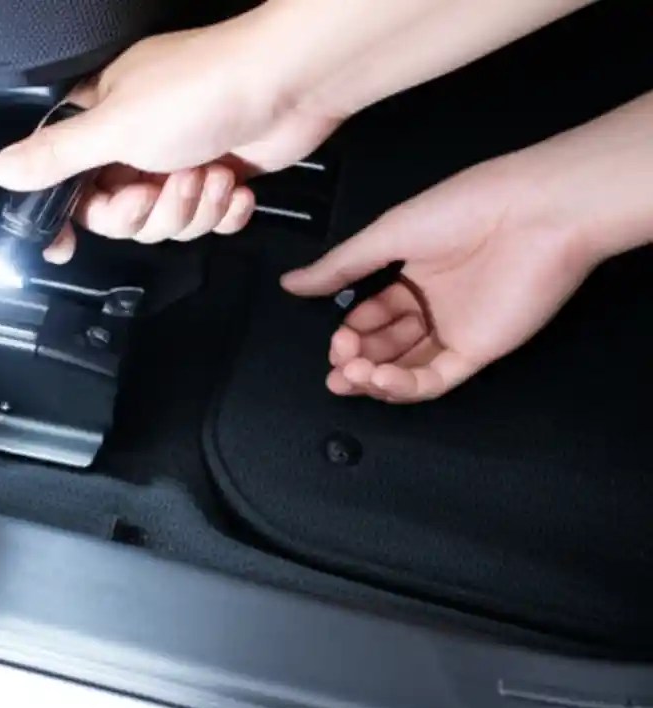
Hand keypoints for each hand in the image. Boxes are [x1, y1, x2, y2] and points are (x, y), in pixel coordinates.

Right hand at [0, 14, 346, 261]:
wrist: (291, 82)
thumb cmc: (205, 87)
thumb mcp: (115, 126)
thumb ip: (56, 157)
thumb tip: (2, 171)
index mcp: (100, 120)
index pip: (65, 183)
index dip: (64, 217)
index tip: (64, 246)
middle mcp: (135, 141)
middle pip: (117, 215)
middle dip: (145, 212)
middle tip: (159, 185)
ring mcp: (178, 158)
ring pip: (165, 223)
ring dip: (190, 209)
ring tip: (207, 175)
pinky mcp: (218, 174)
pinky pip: (206, 220)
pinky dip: (222, 211)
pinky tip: (233, 186)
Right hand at [280, 157, 596, 403]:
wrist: (530, 214)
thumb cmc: (461, 211)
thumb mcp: (386, 236)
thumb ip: (338, 267)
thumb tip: (289, 284)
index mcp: (413, 275)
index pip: (372, 316)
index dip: (349, 333)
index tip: (333, 343)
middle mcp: (434, 307)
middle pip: (385, 346)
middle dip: (356, 359)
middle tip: (338, 364)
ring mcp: (456, 331)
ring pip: (406, 369)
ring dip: (374, 378)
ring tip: (352, 374)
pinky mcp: (478, 351)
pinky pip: (435, 379)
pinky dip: (404, 385)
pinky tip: (379, 379)